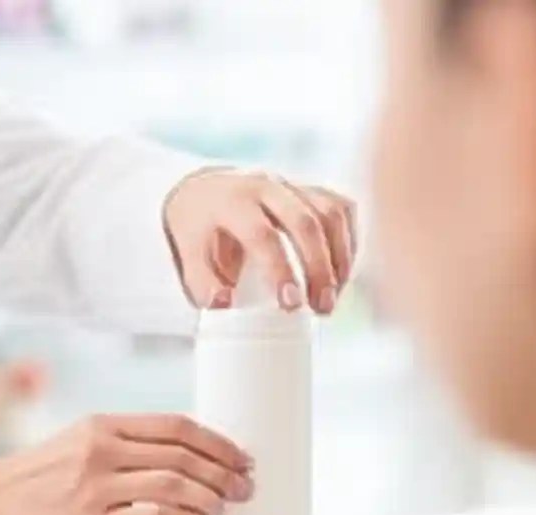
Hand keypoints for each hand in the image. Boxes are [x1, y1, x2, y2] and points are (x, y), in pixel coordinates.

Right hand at [0, 414, 253, 514]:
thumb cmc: (36, 477)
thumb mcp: (79, 442)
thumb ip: (125, 446)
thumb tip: (184, 461)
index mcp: (103, 425)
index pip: (176, 426)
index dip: (216, 441)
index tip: (239, 455)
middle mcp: (102, 450)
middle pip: (182, 455)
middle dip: (224, 471)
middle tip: (244, 485)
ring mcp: (96, 488)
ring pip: (174, 485)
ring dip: (211, 496)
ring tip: (226, 506)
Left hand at [163, 168, 357, 314]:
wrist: (201, 191)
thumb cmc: (196, 231)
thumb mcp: (187, 255)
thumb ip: (203, 284)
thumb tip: (225, 306)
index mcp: (231, 201)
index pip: (262, 234)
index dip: (280, 270)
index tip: (291, 305)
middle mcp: (264, 185)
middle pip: (304, 222)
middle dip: (319, 268)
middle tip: (322, 308)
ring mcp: (291, 184)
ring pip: (330, 213)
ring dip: (339, 258)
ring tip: (333, 297)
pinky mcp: (308, 189)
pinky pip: (340, 208)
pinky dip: (348, 241)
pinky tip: (341, 274)